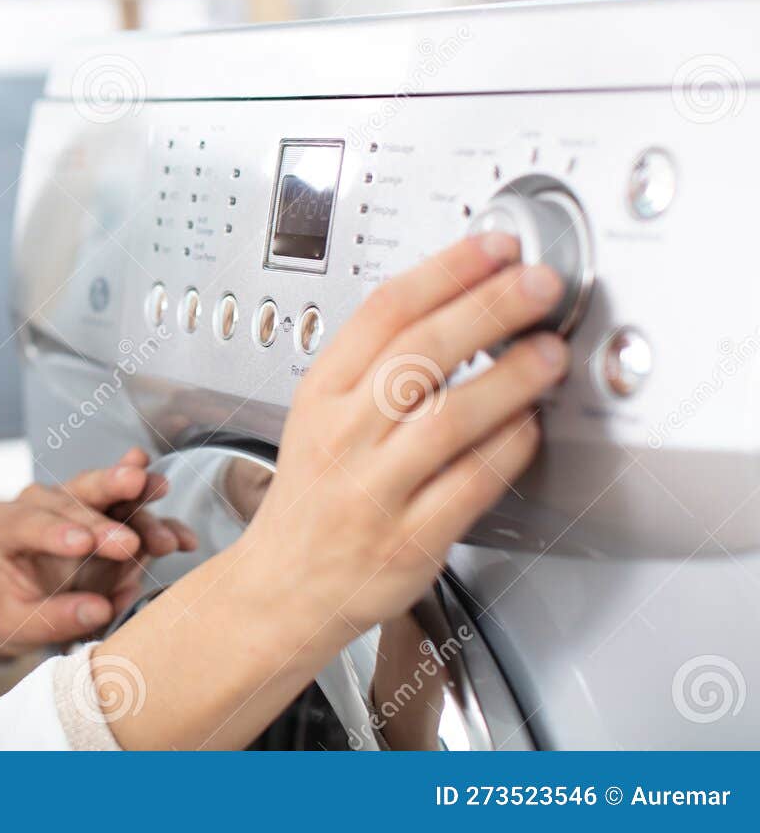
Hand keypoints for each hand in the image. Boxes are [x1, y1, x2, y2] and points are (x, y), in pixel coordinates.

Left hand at [0, 448, 196, 659]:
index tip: (83, 544)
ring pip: (116, 498)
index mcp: (5, 524)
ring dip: (144, 512)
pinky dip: (163, 525)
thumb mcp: (16, 622)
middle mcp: (44, 503)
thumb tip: (99, 610)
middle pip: (79, 493)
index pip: (30, 522)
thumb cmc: (7, 608)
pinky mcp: (112, 517)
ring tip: (166, 540)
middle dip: (108, 505)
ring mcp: (82, 506)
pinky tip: (185, 539)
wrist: (14, 599)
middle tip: (130, 526)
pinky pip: (140, 516)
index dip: (58, 531)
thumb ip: (53, 616)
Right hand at [242, 230, 568, 639]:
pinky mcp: (410, 539)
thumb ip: (378, 365)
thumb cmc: (314, 494)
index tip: (493, 248)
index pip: (383, 311)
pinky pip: (470, 483)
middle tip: (537, 284)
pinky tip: (530, 425)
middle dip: (488, 308)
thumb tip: (460, 303)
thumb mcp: (320, 414)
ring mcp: (375, 488)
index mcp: (321, 392)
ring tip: (549, 352)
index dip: (446, 270)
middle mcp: (343, 435)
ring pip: (450, 418)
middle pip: (420, 352)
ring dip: (510, 377)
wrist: (284, 583)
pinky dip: (508, 448)